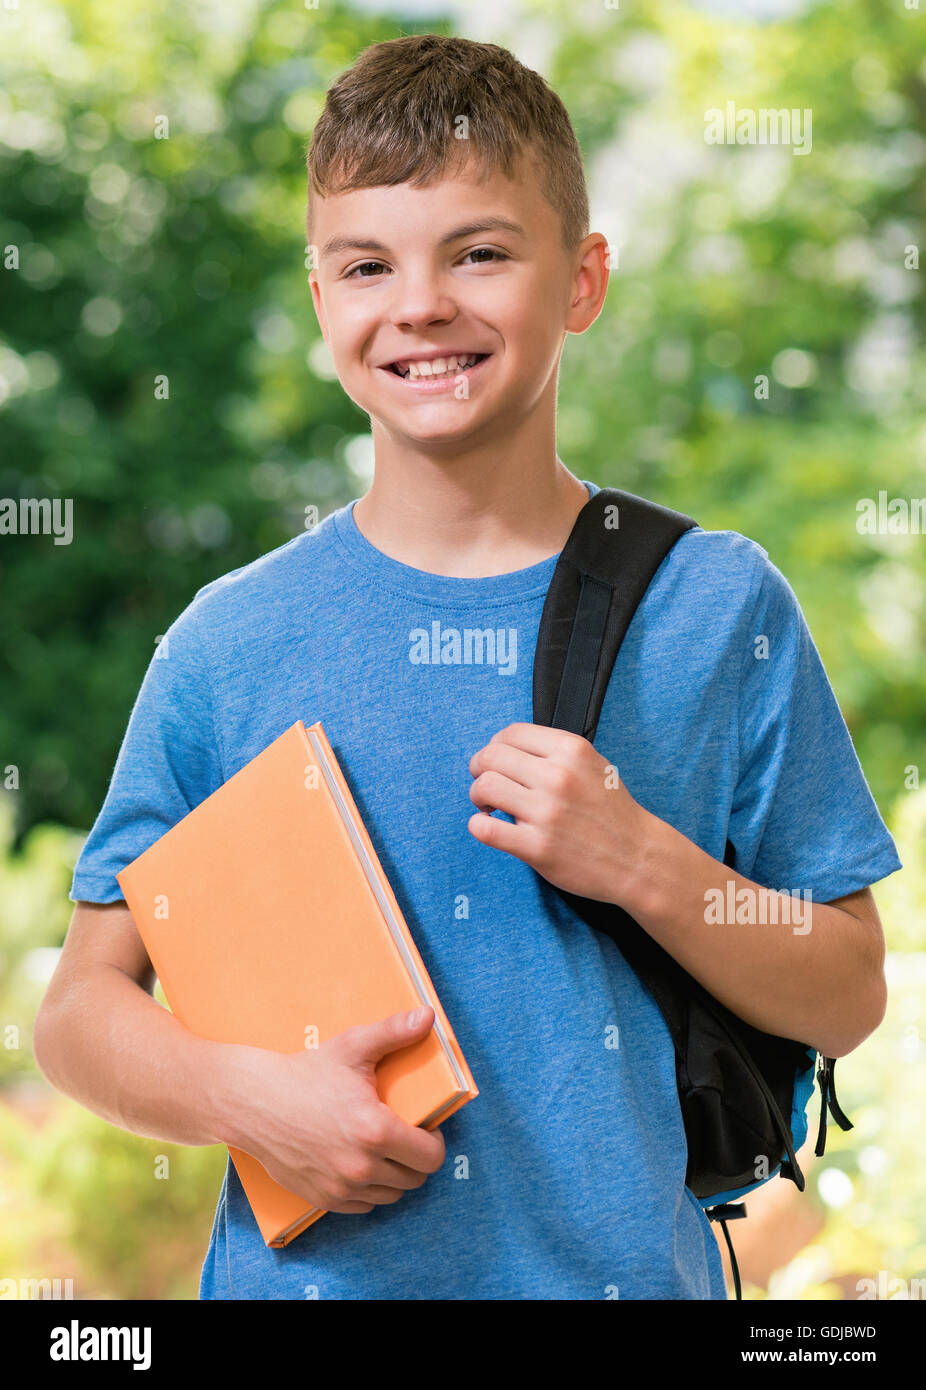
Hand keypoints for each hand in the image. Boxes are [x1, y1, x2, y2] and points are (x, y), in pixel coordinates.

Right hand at [215, 1007, 445, 1213]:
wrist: (254, 1102)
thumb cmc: (306, 1072)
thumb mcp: (353, 1046)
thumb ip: (394, 1031)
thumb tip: (428, 1015)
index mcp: (376, 1131)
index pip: (431, 1157)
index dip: (434, 1140)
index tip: (424, 1126)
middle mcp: (361, 1167)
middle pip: (414, 1179)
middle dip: (415, 1158)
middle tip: (403, 1135)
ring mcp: (341, 1187)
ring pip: (391, 1195)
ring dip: (393, 1175)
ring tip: (382, 1148)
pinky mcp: (323, 1199)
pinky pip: (364, 1205)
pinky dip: (367, 1189)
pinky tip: (359, 1162)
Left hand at [467, 722, 650, 905]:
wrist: (637, 858)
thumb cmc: (611, 812)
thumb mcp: (593, 764)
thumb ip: (554, 752)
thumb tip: (507, 750)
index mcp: (571, 750)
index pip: (510, 733)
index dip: (494, 746)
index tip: (495, 761)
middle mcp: (558, 777)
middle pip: (491, 757)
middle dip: (479, 769)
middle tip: (485, 784)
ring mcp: (547, 813)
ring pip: (484, 787)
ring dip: (478, 796)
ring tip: (489, 806)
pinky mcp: (537, 847)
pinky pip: (485, 829)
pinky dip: (478, 825)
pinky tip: (489, 826)